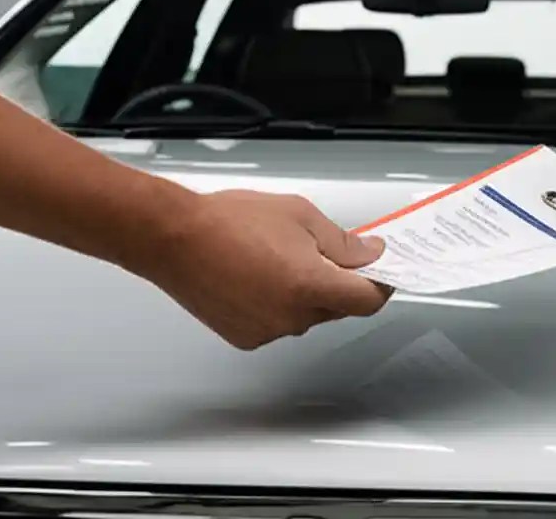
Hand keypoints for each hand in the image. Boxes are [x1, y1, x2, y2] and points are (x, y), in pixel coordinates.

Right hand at [135, 190, 390, 349]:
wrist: (173, 238)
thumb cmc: (230, 221)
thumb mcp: (300, 216)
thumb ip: (343, 242)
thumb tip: (370, 255)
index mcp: (312, 286)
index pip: (368, 301)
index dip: (381, 285)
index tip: (383, 271)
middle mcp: (293, 317)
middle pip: (338, 308)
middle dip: (340, 282)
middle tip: (326, 252)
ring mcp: (268, 332)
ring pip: (307, 316)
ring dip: (307, 293)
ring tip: (279, 258)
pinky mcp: (245, 338)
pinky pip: (278, 323)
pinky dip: (279, 304)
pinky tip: (259, 276)